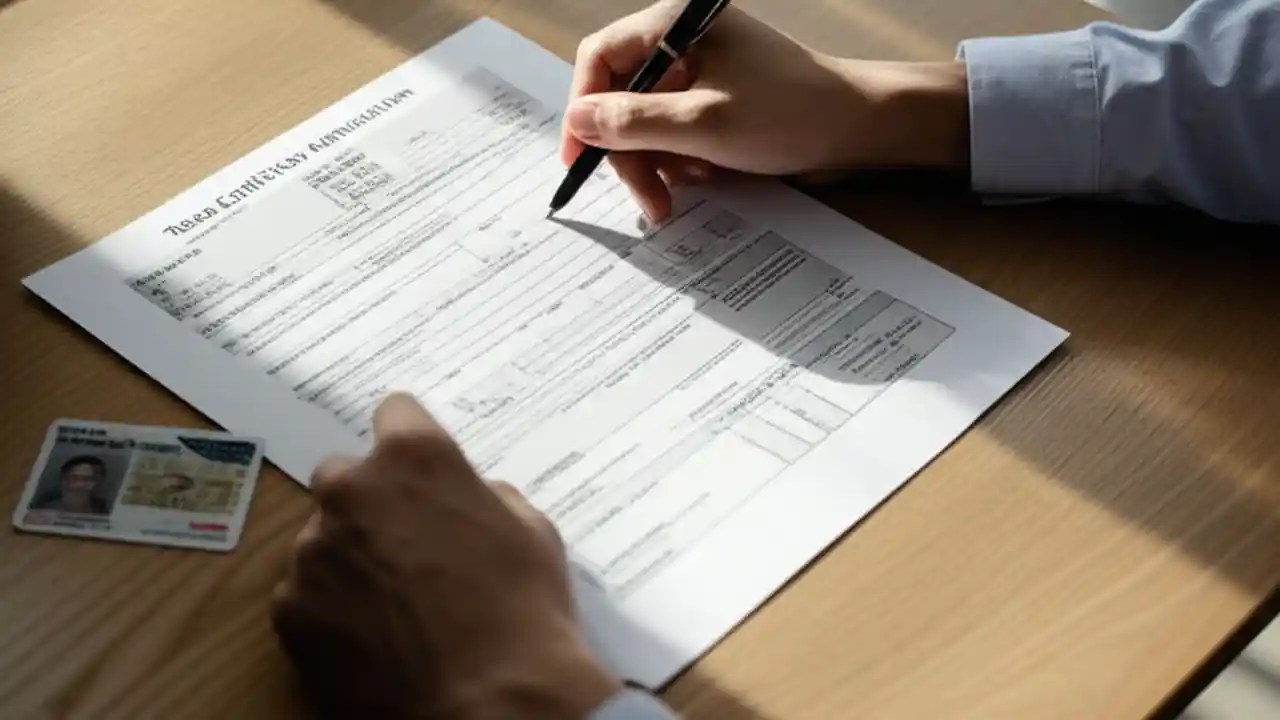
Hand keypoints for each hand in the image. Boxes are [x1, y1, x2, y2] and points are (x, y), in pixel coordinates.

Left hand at [272, 393, 620, 719]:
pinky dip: (330, 609)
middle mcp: (350, 491)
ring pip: (322, 539)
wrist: (488, 705)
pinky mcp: (289, 610)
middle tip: (405, 544)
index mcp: (414, 458)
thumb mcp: (532, 532)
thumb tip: (472, 498)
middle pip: (344, 474)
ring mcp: (312, 551)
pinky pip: (304, 594)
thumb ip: (486, 498)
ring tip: (391, 606)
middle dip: (369, 500)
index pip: (395, 413)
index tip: (418, 470)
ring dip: (348, 558)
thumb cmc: (524, 612)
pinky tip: (371, 639)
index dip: (411, 442)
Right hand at [561, 1, 968, 219]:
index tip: (578, 158)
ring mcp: (703, 71)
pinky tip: (706, 178)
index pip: (601, 58)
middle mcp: (685, 41)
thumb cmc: (790, 113)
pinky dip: (683, 161)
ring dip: (657, 165)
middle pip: (624, 97)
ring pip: (649, 121)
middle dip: (630, 152)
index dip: (583, 110)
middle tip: (646, 201)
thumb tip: (576, 122)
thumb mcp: (701, 124)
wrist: (861, 129)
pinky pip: (678, 131)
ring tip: (676, 199)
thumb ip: (632, 122)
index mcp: (677, 24)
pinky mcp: (719, 99)